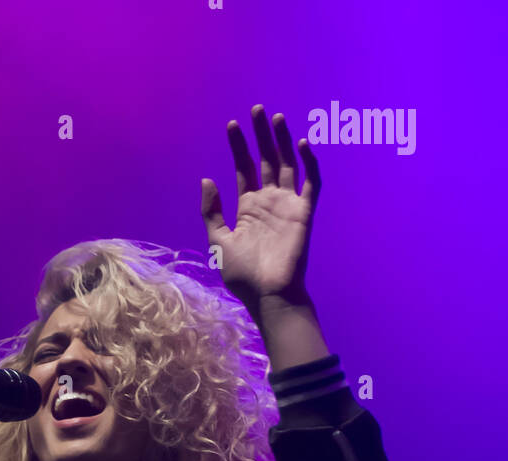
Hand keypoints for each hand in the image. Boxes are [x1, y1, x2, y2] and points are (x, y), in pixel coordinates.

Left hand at [201, 105, 320, 315]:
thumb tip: (206, 179)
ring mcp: (287, 205)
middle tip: (257, 110)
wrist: (268, 294)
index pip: (244, 169)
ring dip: (283, 141)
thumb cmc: (243, 275)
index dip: (238, 147)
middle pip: (266, 160)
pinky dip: (310, 163)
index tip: (232, 125)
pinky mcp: (304, 213)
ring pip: (287, 165)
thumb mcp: (218, 241)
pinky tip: (302, 144)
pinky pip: (310, 183)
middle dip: (261, 135)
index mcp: (248, 208)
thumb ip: (211, 212)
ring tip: (276, 118)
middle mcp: (268, 202)